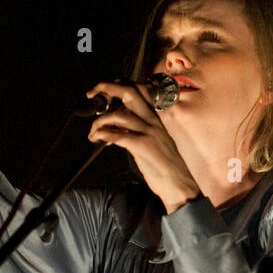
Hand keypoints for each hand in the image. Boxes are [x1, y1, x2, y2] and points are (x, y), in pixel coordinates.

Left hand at [86, 81, 201, 212]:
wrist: (180, 186)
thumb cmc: (165, 168)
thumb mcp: (154, 142)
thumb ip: (138, 130)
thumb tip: (118, 126)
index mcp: (155, 118)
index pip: (138, 89)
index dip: (117, 85)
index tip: (102, 92)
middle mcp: (153, 121)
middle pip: (129, 91)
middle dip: (106, 88)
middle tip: (92, 95)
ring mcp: (149, 133)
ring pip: (118, 115)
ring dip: (99, 121)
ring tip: (93, 133)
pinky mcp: (143, 146)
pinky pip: (117, 135)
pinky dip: (103, 134)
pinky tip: (97, 139)